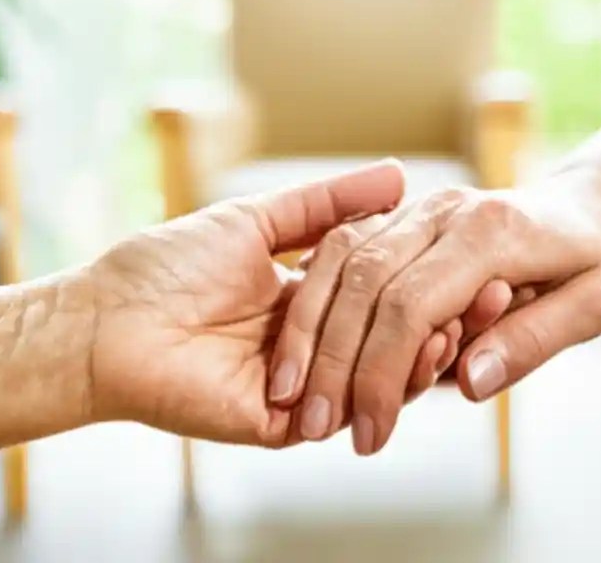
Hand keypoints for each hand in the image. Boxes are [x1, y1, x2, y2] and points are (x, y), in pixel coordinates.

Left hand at [72, 159, 447, 447]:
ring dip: (429, 349)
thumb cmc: (163, 268)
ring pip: (380, 378)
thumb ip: (325, 204)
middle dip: (445, 317)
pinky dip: (389, 383)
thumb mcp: (256, 219)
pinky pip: (345, 408)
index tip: (476, 253)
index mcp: (304, 301)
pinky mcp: (281, 424)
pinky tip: (424, 350)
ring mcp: (299, 389)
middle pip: (390, 338)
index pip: (382, 295)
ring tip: (472, 315)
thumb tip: (397, 175)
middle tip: (496, 288)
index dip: (428, 278)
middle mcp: (309, 348)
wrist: (105, 320)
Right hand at [273, 166, 600, 454]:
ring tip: (295, 400)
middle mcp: (444, 210)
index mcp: (492, 232)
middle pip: (363, 284)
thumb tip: (467, 381)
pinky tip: (303, 351)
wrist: (591, 203)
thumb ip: (529, 342)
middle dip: (334, 363)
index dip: (381, 373)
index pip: (412, 305)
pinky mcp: (398, 216)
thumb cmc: (596, 261)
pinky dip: (314, 303)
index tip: (370, 433)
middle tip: (316, 430)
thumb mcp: (591, 309)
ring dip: (311, 334)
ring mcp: (416, 208)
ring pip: (339, 264)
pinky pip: (339, 253)